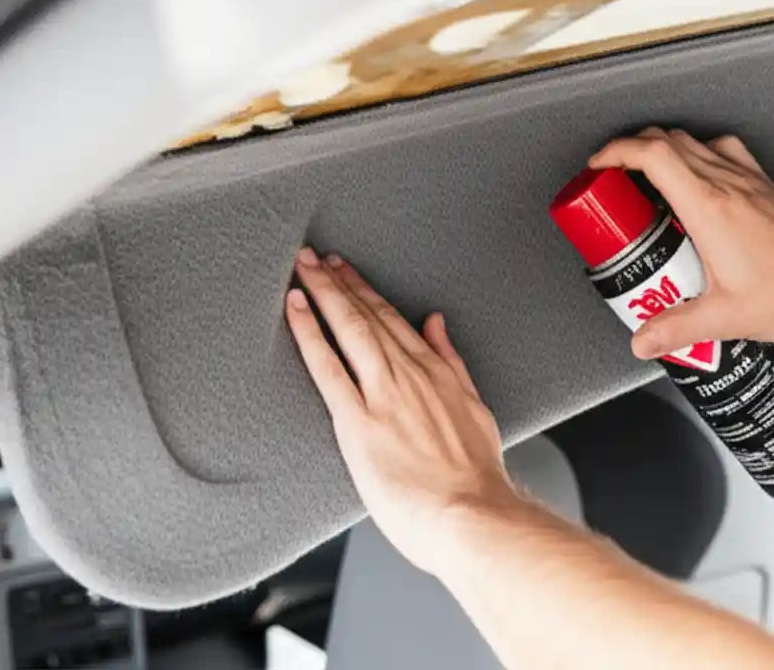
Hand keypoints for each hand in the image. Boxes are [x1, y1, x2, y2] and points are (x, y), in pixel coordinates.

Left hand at [284, 247, 519, 575]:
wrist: (474, 517)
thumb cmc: (476, 479)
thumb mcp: (476, 408)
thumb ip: (453, 364)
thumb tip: (438, 326)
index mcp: (437, 374)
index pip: (394, 319)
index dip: (365, 290)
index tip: (346, 270)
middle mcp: (409, 376)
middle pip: (367, 315)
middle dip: (338, 281)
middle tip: (314, 256)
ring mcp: (383, 396)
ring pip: (348, 328)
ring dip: (323, 292)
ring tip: (302, 267)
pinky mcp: (359, 424)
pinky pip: (327, 367)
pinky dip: (310, 333)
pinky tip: (296, 309)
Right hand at [589, 128, 773, 358]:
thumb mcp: (722, 318)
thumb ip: (673, 329)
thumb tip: (642, 339)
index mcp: (710, 207)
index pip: (653, 155)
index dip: (617, 151)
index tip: (598, 166)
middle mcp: (728, 183)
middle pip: (668, 139)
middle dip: (631, 150)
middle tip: (615, 179)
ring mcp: (749, 179)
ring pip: (694, 141)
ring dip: (664, 150)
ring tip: (649, 182)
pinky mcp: (764, 185)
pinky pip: (723, 151)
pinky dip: (698, 155)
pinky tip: (696, 182)